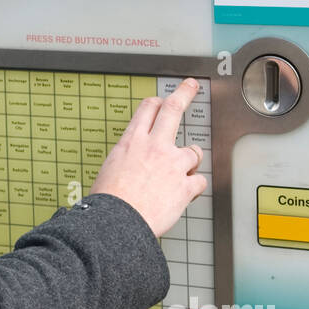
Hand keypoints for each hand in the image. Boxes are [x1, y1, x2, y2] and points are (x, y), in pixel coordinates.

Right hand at [90, 78, 206, 239]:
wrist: (116, 222)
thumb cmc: (108, 202)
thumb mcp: (109, 170)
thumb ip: (126, 161)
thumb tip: (130, 166)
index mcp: (132, 142)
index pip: (147, 110)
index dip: (156, 104)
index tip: (160, 102)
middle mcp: (154, 147)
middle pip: (173, 110)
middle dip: (184, 94)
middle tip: (190, 85)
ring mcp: (172, 165)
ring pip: (194, 152)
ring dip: (192, 159)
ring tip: (186, 169)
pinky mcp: (185, 185)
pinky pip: (199, 181)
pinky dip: (194, 187)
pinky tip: (187, 193)